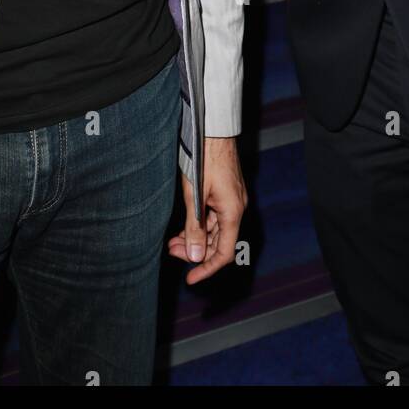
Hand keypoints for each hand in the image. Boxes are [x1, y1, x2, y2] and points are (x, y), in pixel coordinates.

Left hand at [167, 137, 246, 283]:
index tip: (191, 279)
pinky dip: (200, 225)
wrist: (213, 129)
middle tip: (172, 251)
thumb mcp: (194, 196)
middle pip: (219, 242)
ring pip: (215, 230)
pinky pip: (215, 217)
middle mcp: (236, 208)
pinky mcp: (226, 192)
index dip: (207, 269)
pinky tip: (185, 225)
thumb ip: (194, 228)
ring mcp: (232, 200)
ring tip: (173, 241)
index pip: (224, 253)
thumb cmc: (204, 158)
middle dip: (196, 252)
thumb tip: (195, 257)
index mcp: (232, 212)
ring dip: (196, 238)